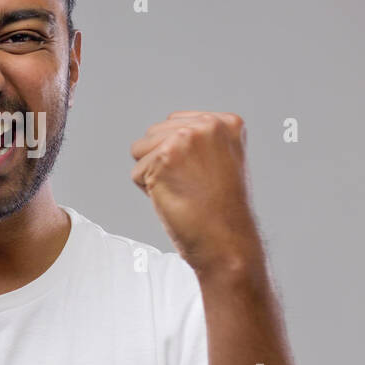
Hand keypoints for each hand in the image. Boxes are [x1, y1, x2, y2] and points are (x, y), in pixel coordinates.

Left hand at [130, 111, 263, 279]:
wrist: (227, 242)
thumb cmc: (223, 211)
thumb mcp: (224, 160)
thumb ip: (201, 140)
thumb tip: (168, 132)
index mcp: (226, 123)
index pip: (175, 122)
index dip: (179, 154)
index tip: (201, 174)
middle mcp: (207, 125)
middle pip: (154, 133)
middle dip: (164, 162)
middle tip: (192, 185)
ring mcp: (185, 139)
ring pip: (141, 149)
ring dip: (153, 173)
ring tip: (184, 189)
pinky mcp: (164, 157)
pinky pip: (137, 172)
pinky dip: (148, 190)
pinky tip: (175, 197)